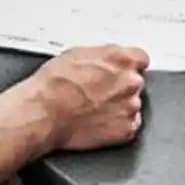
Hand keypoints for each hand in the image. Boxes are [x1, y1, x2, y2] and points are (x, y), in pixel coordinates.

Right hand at [25, 44, 149, 151]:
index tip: (117, 71)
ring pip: (130, 105)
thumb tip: (105, 61)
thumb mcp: (74, 55)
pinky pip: (128, 125)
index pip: (140, 59)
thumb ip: (101, 56)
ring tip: (91, 108)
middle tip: (96, 92)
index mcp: (121, 59)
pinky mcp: (127, 129)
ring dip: (117, 106)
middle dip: (119, 87)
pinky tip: (95, 121)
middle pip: (134, 82)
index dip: (125, 66)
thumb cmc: (53, 84)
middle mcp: (131, 82)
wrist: (44, 112)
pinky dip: (115, 125)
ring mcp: (131, 107)